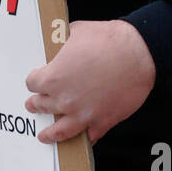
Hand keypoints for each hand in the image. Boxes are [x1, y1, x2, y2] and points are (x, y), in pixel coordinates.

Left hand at [24, 19, 155, 144]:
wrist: (139, 54)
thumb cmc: (109, 40)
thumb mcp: (76, 32)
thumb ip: (63, 42)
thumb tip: (60, 42)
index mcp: (53, 77)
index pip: (32, 83)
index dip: (34, 80)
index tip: (36, 80)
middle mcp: (65, 99)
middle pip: (42, 105)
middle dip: (37, 104)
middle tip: (34, 105)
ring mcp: (83, 114)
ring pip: (59, 130)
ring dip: (50, 133)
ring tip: (44, 135)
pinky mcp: (103, 121)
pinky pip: (89, 137)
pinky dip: (83, 138)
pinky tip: (79, 138)